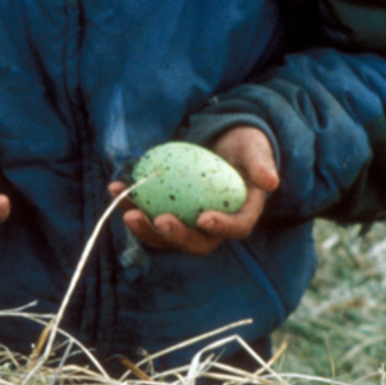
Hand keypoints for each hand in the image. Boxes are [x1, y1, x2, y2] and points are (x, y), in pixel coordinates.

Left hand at [108, 127, 278, 255]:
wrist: (223, 141)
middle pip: (197, 242)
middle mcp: (215, 226)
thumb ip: (260, 163)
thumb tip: (270, 180)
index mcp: (243, 214)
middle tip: (157, 220)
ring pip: (168, 236)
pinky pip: (149, 215)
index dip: (221, 227)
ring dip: (146, 229)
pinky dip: (132, 205)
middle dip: (175, 236)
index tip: (203, 217)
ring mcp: (189, 223)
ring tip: (128, 212)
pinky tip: (115, 187)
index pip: (236, 228)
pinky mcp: (169, 212)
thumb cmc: (244, 144)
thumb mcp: (255, 148)